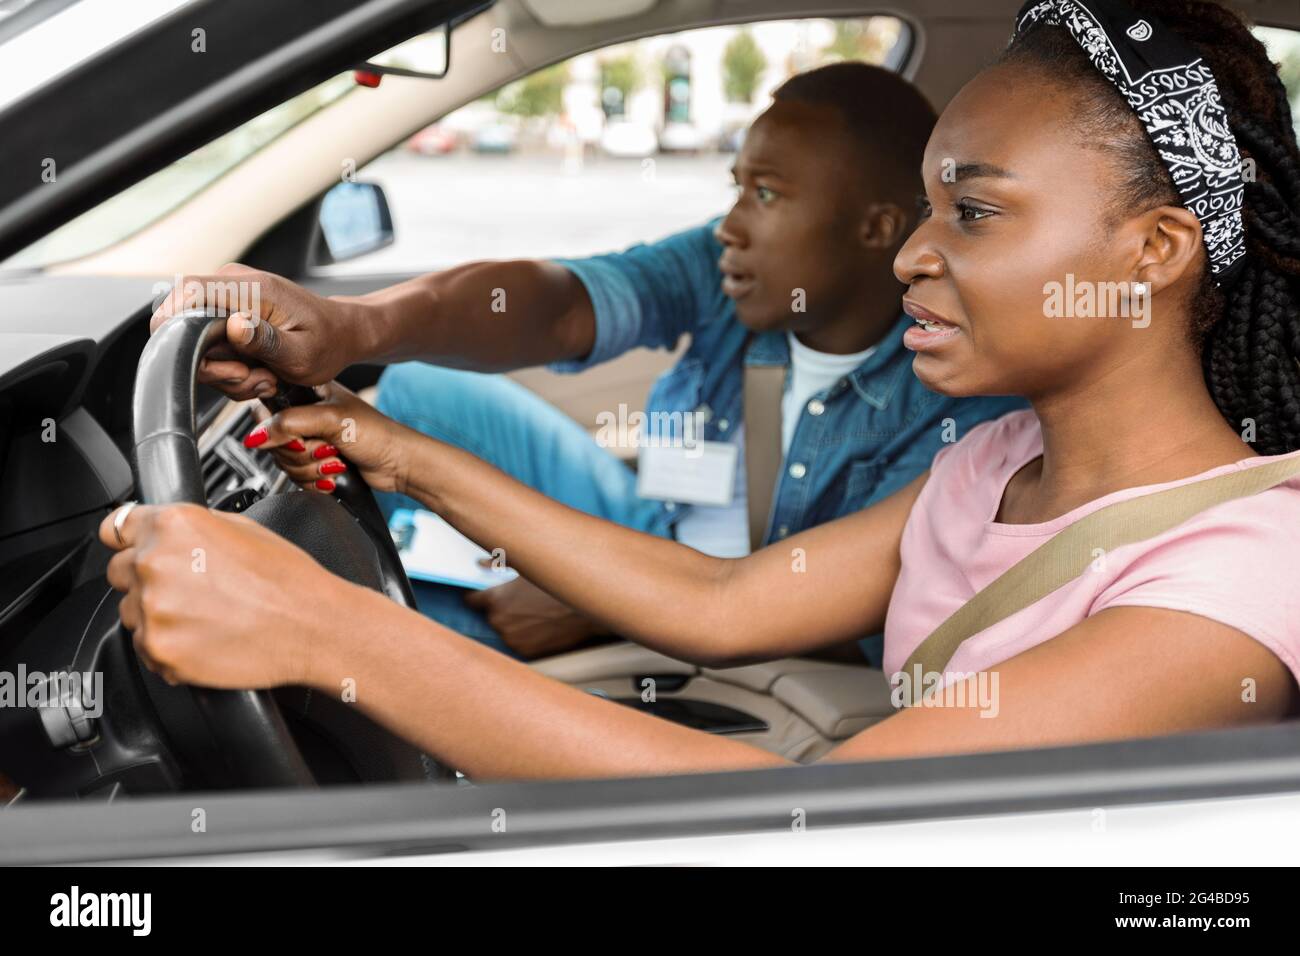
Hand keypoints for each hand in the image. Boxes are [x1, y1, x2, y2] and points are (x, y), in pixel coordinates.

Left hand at [99, 502, 360, 689]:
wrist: (313, 627)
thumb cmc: (288, 579)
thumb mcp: (241, 527)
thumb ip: (188, 527)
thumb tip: (162, 532)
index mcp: (173, 525)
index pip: (113, 527)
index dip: (127, 540)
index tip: (132, 548)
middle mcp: (154, 562)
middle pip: (118, 571)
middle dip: (146, 579)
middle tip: (190, 590)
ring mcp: (153, 609)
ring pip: (130, 612)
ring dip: (157, 615)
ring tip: (205, 617)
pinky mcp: (158, 649)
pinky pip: (146, 648)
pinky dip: (169, 646)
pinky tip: (206, 638)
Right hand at [149, 263, 364, 400]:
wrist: (341, 335)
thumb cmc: (328, 342)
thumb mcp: (302, 353)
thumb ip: (266, 341)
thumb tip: (233, 327)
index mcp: (251, 288)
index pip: (188, 292)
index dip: (174, 327)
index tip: (197, 362)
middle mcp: (232, 286)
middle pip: (186, 328)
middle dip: (216, 368)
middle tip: (252, 379)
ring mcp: (226, 300)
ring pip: (199, 347)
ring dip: (228, 374)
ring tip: (265, 377)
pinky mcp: (226, 317)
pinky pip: (211, 351)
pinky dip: (232, 371)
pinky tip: (260, 373)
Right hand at [248, 381, 416, 493]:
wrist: (399, 464)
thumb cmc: (377, 435)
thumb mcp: (331, 421)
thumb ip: (290, 424)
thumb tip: (256, 435)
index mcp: (308, 393)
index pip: (269, 408)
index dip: (277, 427)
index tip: (298, 436)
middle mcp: (307, 415)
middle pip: (275, 441)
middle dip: (302, 453)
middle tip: (327, 448)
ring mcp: (312, 440)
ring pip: (285, 462)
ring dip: (311, 468)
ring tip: (335, 460)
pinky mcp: (316, 462)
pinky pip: (296, 477)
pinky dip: (314, 480)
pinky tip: (333, 473)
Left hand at [464, 576, 605, 659]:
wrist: (587, 609)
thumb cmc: (559, 585)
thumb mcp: (528, 568)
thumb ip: (497, 564)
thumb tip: (481, 562)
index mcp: (496, 600)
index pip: (472, 601)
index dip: (478, 596)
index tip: (483, 595)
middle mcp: (500, 622)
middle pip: (491, 616)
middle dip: (502, 609)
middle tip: (522, 601)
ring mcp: (514, 640)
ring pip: (506, 631)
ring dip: (514, 624)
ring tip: (536, 612)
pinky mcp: (528, 653)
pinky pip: (520, 643)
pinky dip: (527, 636)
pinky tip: (542, 624)